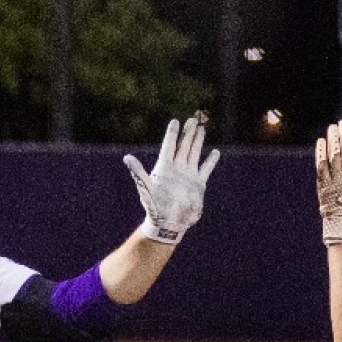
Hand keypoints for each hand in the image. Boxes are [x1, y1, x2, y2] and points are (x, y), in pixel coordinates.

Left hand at [122, 112, 219, 244]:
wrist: (168, 223)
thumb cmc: (154, 206)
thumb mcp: (145, 187)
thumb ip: (138, 172)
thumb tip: (126, 158)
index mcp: (164, 167)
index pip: (169, 145)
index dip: (172, 133)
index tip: (175, 121)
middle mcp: (177, 168)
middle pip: (183, 146)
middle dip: (188, 133)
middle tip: (193, 119)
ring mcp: (188, 175)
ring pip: (194, 153)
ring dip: (198, 141)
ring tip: (201, 129)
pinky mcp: (198, 184)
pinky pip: (205, 169)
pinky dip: (210, 161)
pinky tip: (214, 152)